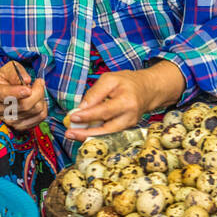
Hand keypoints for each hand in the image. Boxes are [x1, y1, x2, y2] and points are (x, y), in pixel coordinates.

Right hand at [0, 60, 47, 131]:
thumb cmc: (3, 78)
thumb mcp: (6, 69)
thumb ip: (16, 72)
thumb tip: (27, 80)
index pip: (4, 95)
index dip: (17, 92)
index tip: (28, 88)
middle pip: (24, 105)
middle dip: (38, 92)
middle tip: (39, 82)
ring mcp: (9, 120)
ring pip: (35, 111)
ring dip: (41, 98)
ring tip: (36, 91)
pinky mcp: (19, 126)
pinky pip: (39, 118)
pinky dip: (43, 108)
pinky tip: (38, 101)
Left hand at [64, 61, 184, 141]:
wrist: (148, 90)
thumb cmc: (127, 82)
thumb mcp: (110, 79)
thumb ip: (95, 93)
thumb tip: (81, 108)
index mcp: (127, 101)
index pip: (104, 111)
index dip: (88, 116)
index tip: (73, 117)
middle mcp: (130, 116)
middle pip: (106, 129)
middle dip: (86, 133)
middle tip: (69, 133)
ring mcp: (129, 125)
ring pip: (107, 135)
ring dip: (88, 136)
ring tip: (72, 135)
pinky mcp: (126, 129)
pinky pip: (109, 134)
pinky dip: (95, 135)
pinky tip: (82, 134)